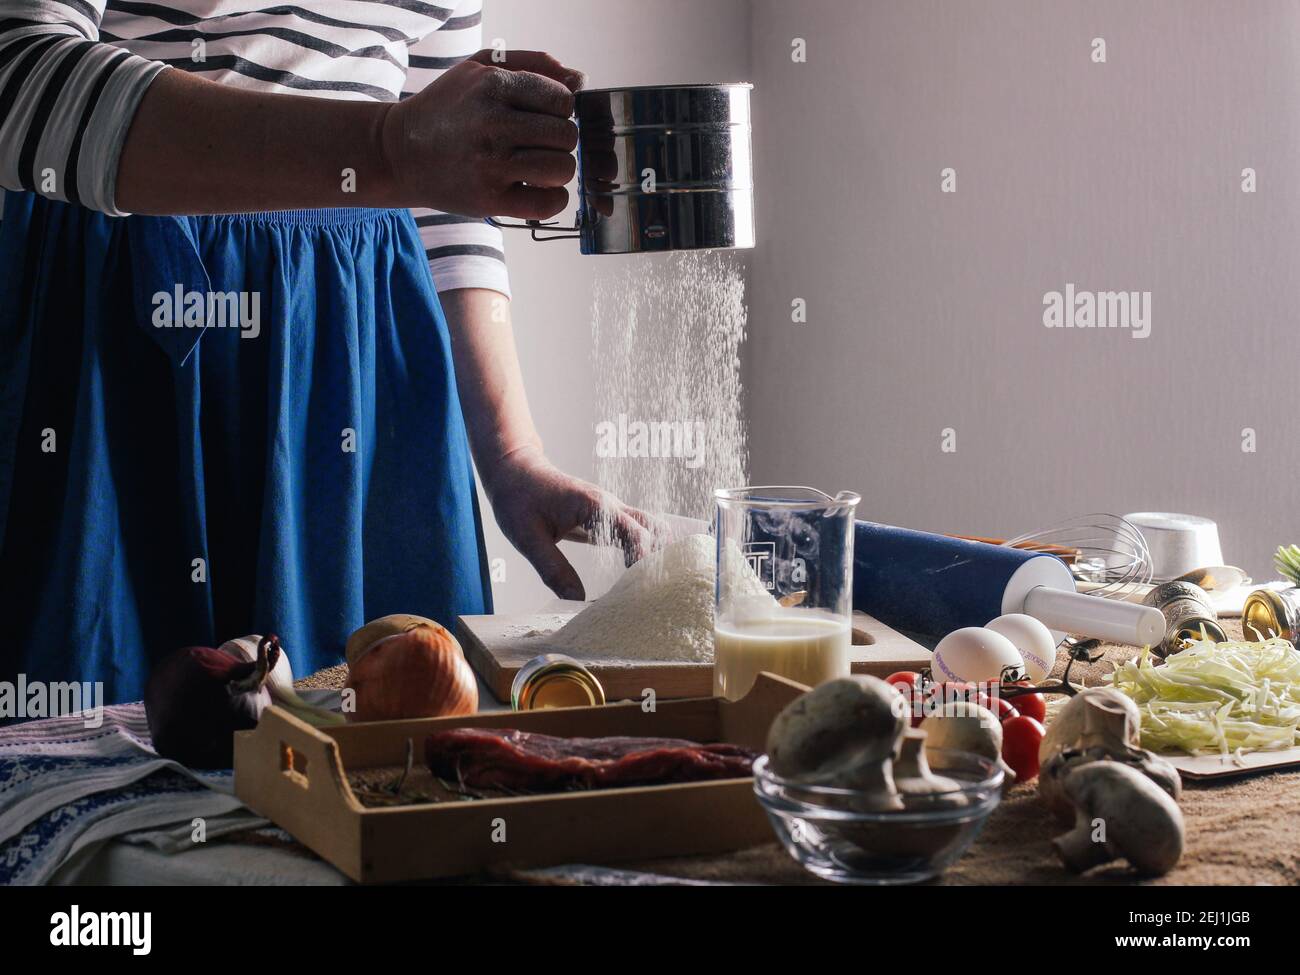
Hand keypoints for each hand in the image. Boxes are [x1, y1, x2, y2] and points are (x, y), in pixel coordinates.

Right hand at [383, 50, 583, 218]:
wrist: (399, 152)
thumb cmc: (446, 109)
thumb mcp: (479, 69)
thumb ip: (530, 64)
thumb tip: (578, 79)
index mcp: (493, 86)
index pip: (562, 100)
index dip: (559, 110)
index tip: (542, 117)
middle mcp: (492, 124)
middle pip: (566, 135)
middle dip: (560, 141)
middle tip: (539, 144)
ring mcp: (490, 164)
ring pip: (561, 169)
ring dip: (558, 170)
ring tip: (538, 166)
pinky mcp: (488, 200)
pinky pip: (547, 204)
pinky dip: (553, 199)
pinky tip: (537, 189)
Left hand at [484, 448, 664, 600]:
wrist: (514, 472)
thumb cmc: (518, 498)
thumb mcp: (528, 538)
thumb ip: (553, 570)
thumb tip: (577, 601)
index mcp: (595, 506)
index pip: (634, 532)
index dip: (643, 559)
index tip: (642, 586)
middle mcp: (610, 506)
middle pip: (653, 529)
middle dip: (659, 558)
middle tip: (652, 591)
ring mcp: (610, 512)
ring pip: (649, 530)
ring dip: (652, 555)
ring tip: (647, 589)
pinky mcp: (605, 520)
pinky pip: (633, 535)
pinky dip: (640, 554)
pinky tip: (635, 579)